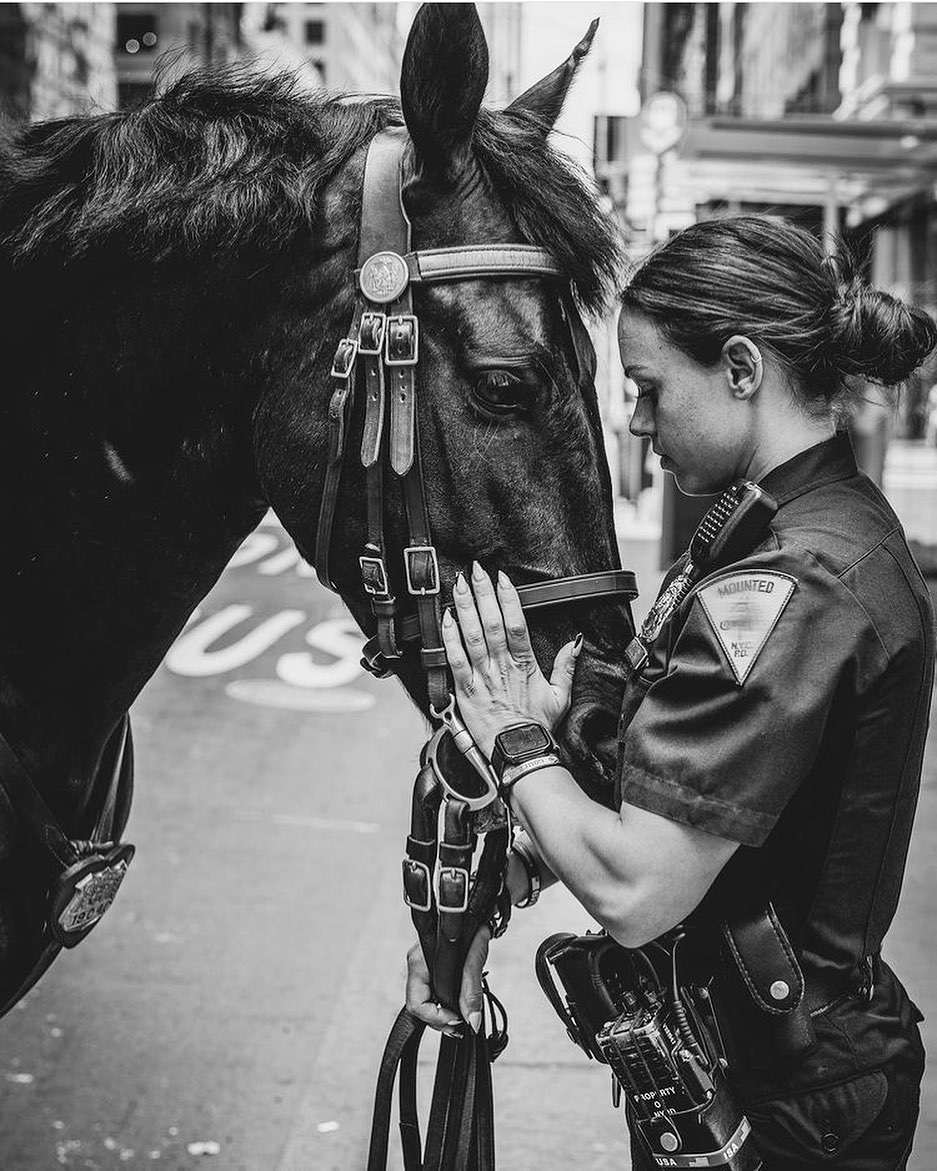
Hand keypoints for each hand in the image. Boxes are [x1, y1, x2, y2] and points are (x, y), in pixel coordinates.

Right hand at [405, 927, 490, 1035]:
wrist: (474, 912)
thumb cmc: (473, 927)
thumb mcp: (475, 958)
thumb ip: (471, 991)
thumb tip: (472, 1022)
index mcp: (418, 960)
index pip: (416, 1003)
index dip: (436, 1017)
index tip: (459, 1021)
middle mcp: (416, 965)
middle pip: (418, 1006)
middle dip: (439, 1021)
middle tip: (462, 1026)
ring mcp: (421, 969)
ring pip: (423, 1004)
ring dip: (441, 1016)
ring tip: (461, 1019)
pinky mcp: (429, 971)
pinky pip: (430, 996)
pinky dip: (442, 1007)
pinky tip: (455, 1009)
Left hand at [442, 562, 581, 756]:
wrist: (519, 754)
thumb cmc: (536, 727)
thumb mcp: (560, 696)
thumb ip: (565, 666)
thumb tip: (575, 643)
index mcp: (524, 665)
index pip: (516, 624)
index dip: (508, 599)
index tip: (502, 578)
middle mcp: (501, 667)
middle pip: (491, 623)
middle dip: (483, 594)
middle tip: (476, 571)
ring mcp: (481, 677)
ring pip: (471, 636)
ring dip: (465, 608)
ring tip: (460, 586)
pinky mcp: (464, 690)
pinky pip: (454, 659)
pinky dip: (449, 637)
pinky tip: (446, 618)